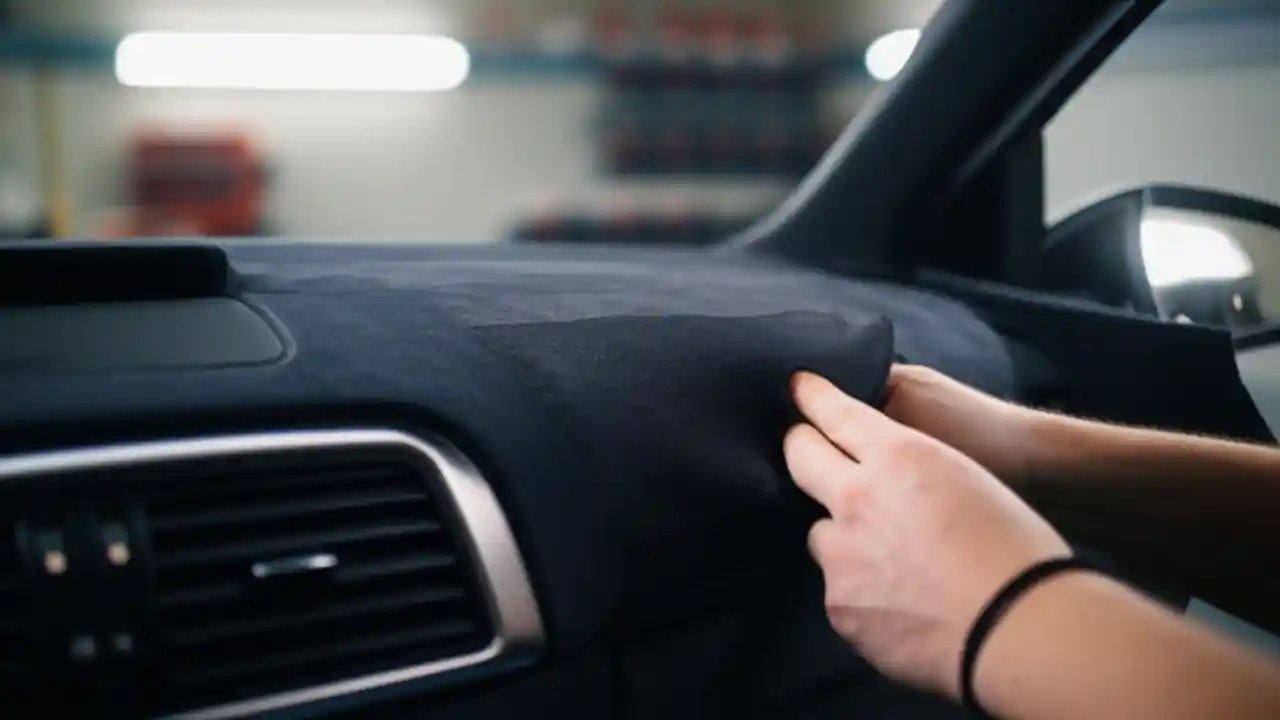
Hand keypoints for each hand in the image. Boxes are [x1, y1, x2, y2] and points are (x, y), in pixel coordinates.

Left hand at [784, 372, 1068, 696]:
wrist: (1021, 630)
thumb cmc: (1017, 551)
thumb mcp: (969, 479)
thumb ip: (915, 469)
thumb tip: (888, 473)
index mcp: (900, 456)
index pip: (836, 412)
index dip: (813, 397)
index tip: (799, 388)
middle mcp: (858, 497)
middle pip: (800, 457)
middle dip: (800, 446)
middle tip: (806, 448)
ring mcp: (843, 554)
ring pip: (819, 533)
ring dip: (842, 537)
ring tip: (887, 558)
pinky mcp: (839, 605)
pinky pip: (837, 587)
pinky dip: (860, 590)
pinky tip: (898, 601)